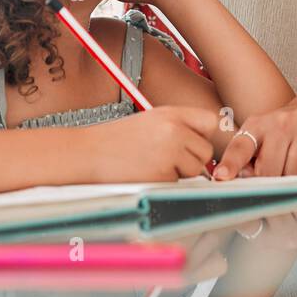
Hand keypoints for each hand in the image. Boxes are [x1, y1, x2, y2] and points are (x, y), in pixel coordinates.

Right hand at [85, 105, 219, 182]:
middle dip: (192, 160)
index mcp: (171, 113)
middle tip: (167, 160)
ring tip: (152, 165)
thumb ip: (178, 127)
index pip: (210, 122)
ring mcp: (170, 153)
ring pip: (195, 170)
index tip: (192, 143)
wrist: (86, 153)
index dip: (203, 136)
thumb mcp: (149, 121)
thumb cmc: (116, 140)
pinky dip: (165, 183)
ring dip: (179, 173)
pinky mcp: (162, 175)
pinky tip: (145, 174)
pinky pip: (177, 184)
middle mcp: (174, 130)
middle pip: (206, 151)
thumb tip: (205, 144)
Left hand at [212, 101, 296, 179]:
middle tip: (273, 181)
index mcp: (256, 124)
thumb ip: (247, 159)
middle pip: (270, 170)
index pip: (241, 147)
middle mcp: (279, 122)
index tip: (222, 177)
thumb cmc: (282, 131)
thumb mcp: (260, 137)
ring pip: (294, 173)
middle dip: (270, 183)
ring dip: (292, 182)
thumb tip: (243, 179)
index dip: (231, 164)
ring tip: (292, 170)